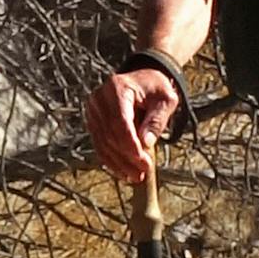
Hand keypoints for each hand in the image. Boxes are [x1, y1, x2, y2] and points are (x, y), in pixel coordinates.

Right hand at [89, 61, 183, 185]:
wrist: (141, 80)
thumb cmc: (155, 89)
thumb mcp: (165, 99)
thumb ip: (157, 119)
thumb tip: (146, 143)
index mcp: (117, 88)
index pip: (120, 121)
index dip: (131, 145)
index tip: (144, 162)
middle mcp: (99, 99)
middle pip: (109, 135)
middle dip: (127, 157)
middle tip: (143, 173)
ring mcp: (92, 110)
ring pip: (102, 143)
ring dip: (118, 163)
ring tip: (135, 177)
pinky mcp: (92, 122)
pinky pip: (99, 145)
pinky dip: (110, 161)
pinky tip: (123, 173)